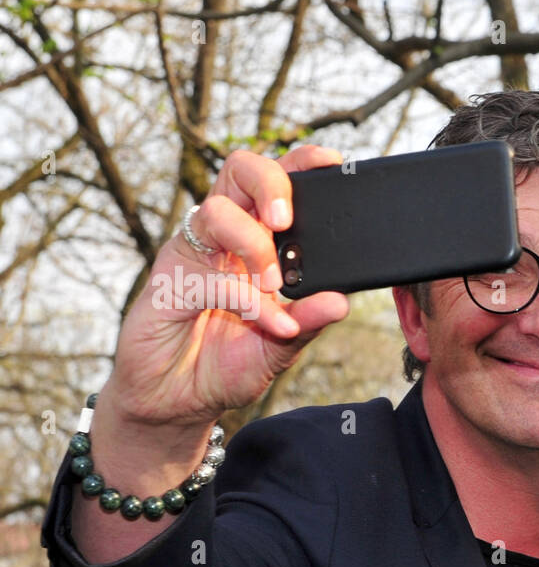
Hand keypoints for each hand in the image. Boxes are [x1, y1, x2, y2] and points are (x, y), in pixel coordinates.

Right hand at [103, 145, 348, 433]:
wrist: (177, 402)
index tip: (332, 164)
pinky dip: (246, 300)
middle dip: (271, 184)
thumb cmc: (224, 365)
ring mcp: (191, 257)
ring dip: (255, 244)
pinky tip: (269, 323)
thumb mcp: (281, 346)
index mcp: (252, 240)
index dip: (300, 163)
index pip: (272, 183)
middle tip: (288, 220)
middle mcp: (221, 239)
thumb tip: (343, 301)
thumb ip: (309, 321)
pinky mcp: (167, 284)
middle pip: (239, 171)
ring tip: (275, 286)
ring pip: (217, 212)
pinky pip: (208, 276)